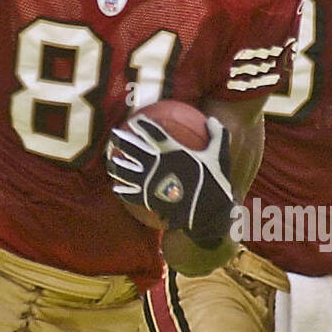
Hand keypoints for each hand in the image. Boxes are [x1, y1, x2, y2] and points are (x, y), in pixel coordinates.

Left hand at [107, 115, 234, 248]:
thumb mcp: (221, 155)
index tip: (134, 120)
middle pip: (131, 147)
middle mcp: (157, 164)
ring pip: (125, 170)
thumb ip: (217, 134)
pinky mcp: (147, 199)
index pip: (152, 132)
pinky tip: (116, 188)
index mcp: (172, 151)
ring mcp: (150, 182)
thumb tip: (212, 118)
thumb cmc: (215, 182)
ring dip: (116, 164)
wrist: (209, 213)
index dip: (141, 124)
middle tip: (114, 134)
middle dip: (120, 139)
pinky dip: (122, 190)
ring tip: (110, 160)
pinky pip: (130, 193)